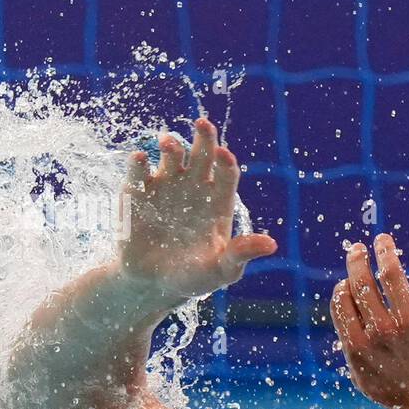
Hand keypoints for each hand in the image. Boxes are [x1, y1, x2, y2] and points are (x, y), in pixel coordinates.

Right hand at [118, 118, 276, 300]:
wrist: (152, 285)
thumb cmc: (193, 278)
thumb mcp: (221, 270)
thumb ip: (241, 254)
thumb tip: (271, 244)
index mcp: (217, 202)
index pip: (227, 173)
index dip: (226, 163)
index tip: (224, 156)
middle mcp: (193, 188)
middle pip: (202, 154)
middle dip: (204, 138)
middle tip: (203, 124)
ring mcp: (165, 187)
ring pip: (171, 156)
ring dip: (171, 145)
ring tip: (169, 143)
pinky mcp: (137, 193)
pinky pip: (139, 172)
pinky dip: (139, 163)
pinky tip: (142, 159)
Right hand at [330, 232, 408, 408]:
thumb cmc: (404, 397)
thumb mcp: (364, 379)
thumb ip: (351, 350)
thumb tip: (344, 323)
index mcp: (358, 344)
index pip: (341, 299)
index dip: (344, 284)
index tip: (350, 279)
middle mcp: (380, 331)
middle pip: (362, 281)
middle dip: (357, 259)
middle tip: (360, 248)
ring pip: (391, 271)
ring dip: (384, 249)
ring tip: (383, 241)